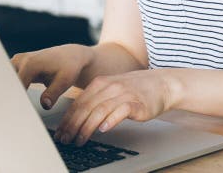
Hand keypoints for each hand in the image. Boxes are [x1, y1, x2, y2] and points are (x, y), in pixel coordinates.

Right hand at [11, 44, 93, 109]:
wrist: (70, 56)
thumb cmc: (69, 68)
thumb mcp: (65, 81)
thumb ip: (53, 93)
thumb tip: (44, 105)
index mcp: (30, 64)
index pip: (16, 87)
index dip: (15, 102)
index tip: (15, 115)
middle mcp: (21, 60)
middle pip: (6, 83)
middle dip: (5, 98)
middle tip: (7, 115)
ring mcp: (17, 61)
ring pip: (5, 81)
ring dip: (5, 94)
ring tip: (7, 110)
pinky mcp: (17, 65)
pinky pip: (8, 79)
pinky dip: (9, 90)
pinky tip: (11, 103)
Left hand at [54, 69, 174, 145]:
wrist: (162, 84)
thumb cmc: (136, 89)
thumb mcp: (112, 89)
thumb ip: (96, 99)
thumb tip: (77, 117)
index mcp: (101, 82)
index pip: (79, 102)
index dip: (67, 118)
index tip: (60, 132)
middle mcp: (110, 86)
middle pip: (86, 107)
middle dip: (73, 125)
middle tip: (65, 139)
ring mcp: (123, 93)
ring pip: (99, 111)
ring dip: (87, 127)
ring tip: (80, 140)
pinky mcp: (136, 103)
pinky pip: (120, 111)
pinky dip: (110, 121)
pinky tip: (103, 130)